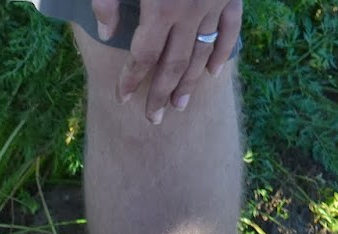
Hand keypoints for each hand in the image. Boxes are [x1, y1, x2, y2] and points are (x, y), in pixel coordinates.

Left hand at [96, 0, 241, 121]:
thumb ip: (108, 1)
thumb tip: (106, 34)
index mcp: (162, 8)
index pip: (143, 56)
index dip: (131, 80)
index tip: (122, 99)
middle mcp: (191, 12)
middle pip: (174, 64)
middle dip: (161, 94)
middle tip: (153, 118)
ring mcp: (214, 3)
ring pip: (202, 51)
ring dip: (190, 81)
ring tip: (179, 105)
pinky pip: (231, 27)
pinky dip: (223, 51)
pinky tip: (213, 73)